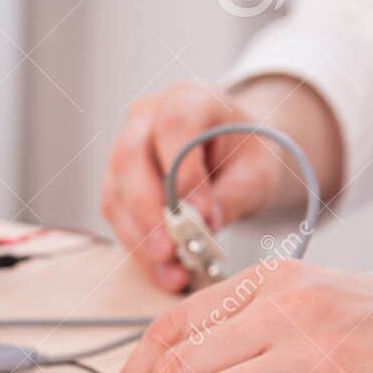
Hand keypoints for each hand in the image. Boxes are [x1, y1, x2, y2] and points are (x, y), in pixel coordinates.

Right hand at [100, 80, 290, 292]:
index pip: (175, 124)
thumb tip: (202, 224)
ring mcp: (124, 149)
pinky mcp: (116, 183)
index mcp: (188, 98)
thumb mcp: (256, 171)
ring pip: (117, 192)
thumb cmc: (244, 158)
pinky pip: (117, 216)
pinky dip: (139, 248)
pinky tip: (163, 271)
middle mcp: (146, 118)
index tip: (203, 215)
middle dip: (150, 211)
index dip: (184, 171)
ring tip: (171, 274)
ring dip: (141, 238)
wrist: (230, 159)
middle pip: (131, 158)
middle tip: (170, 251)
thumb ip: (232, 194)